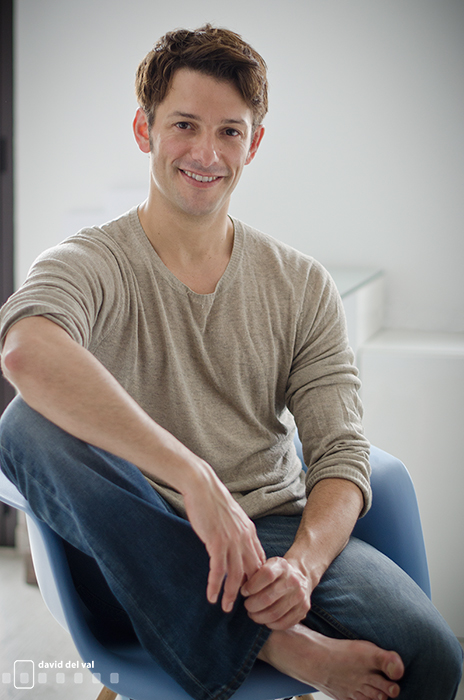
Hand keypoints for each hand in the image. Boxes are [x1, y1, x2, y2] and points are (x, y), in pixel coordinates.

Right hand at [183, 468, 265, 613]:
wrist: (202, 486)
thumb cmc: (213, 501)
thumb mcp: (232, 518)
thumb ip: (237, 533)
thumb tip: (235, 546)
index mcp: (250, 533)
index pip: (259, 562)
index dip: (258, 580)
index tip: (253, 594)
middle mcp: (245, 538)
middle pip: (252, 572)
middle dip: (249, 593)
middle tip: (243, 608)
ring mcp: (232, 541)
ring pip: (236, 575)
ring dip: (231, 594)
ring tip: (225, 608)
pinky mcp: (217, 541)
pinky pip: (218, 570)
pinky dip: (215, 585)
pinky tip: (211, 596)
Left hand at [240, 556, 310, 629]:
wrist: (300, 576)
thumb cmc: (276, 572)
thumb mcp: (266, 565)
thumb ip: (252, 573)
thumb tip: (236, 584)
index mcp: (282, 565)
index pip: (266, 575)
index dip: (251, 585)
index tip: (244, 591)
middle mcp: (293, 580)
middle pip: (267, 598)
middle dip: (252, 605)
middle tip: (247, 605)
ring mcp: (300, 595)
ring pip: (274, 613)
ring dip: (259, 617)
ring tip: (253, 614)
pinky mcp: (304, 609)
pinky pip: (284, 623)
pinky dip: (271, 624)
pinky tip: (265, 620)